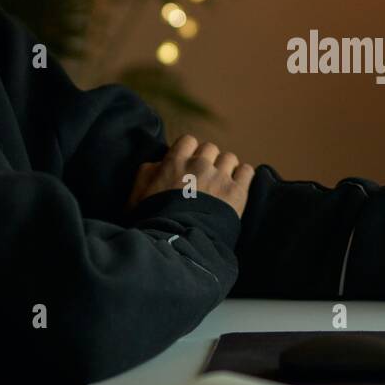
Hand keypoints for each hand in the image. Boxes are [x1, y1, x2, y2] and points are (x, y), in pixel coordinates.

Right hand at [127, 134, 254, 217]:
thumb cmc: (153, 221)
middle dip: (208, 161)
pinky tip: (236, 187)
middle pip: (210, 149)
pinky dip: (243, 176)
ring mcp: (220, 177)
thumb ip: (148, 172)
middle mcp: (199, 165)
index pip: (188, 141)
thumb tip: (160, 162)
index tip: (188, 166)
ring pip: (229, 158)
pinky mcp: (236, 192)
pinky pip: (247, 171)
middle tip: (204, 179)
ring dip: (226, 169)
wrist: (177, 244)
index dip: (189, 152)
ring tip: (220, 184)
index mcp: (175, 161)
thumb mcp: (137, 194)